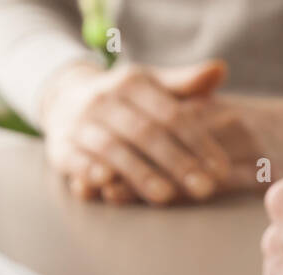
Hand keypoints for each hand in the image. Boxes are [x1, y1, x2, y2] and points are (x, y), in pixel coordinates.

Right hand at [41, 59, 231, 203]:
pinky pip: (75, 160)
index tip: (221, 170)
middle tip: (204, 190)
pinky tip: (105, 183)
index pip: (172, 115)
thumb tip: (219, 70)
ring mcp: (81, 124)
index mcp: (133, 84)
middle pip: (147, 133)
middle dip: (177, 162)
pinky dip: (88, 170)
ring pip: (113, 148)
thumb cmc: (123, 99)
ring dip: (139, 172)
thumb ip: (185, 84)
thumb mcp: (151, 85)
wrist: (63, 98)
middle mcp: (106, 100)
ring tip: (166, 196)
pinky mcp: (60, 148)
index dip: (199, 143)